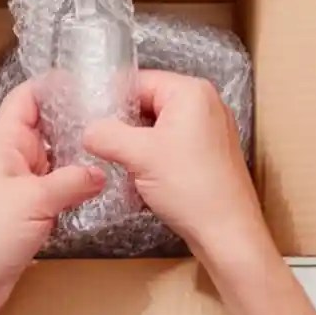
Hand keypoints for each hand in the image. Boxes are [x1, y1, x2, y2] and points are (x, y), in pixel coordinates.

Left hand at [0, 81, 105, 314]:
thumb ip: (73, 180)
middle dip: (72, 122)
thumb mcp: (37, 200)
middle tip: (109, 119)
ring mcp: (12, 183)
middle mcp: (5, 157)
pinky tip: (91, 187)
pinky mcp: (19, 208)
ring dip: (73, 156)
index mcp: (0, 142)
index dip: (55, 86)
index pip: (27, 97)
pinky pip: (49, 185)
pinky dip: (69, 183)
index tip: (88, 84)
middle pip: (42, 125)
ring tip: (106, 151)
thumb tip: (99, 172)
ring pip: (49, 157)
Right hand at [82, 70, 271, 263]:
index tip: (89, 118)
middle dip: (124, 124)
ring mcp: (209, 130)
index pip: (140, 81)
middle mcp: (205, 104)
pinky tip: (140, 175)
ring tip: (118, 161)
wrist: (227, 233)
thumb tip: (88, 131)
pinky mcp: (208, 154)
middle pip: (148, 103)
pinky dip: (152, 156)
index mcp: (191, 92)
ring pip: (158, 127)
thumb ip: (106, 135)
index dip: (111, 100)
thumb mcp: (139, 155)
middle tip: (100, 143)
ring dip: (136, 143)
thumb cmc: (192, 187)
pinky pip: (171, 144)